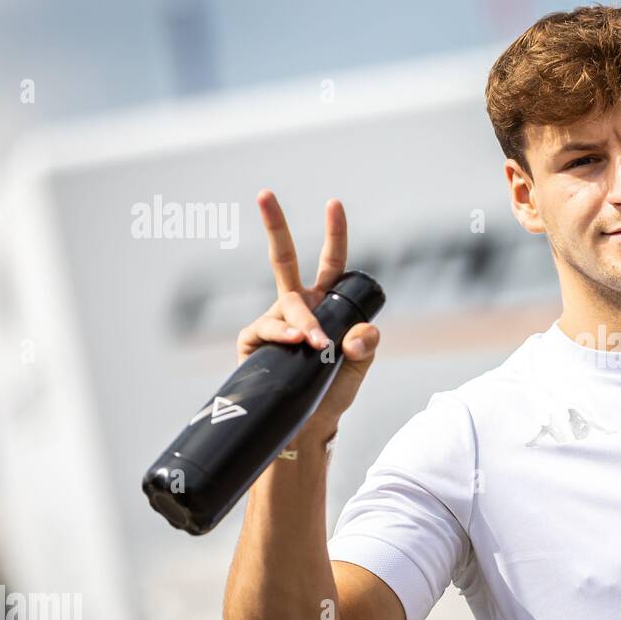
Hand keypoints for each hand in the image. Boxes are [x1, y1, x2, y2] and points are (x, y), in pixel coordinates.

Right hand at [236, 191, 380, 431]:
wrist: (310, 426)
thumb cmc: (334, 390)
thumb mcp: (361, 365)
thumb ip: (367, 345)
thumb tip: (357, 333)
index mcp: (324, 303)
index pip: (331, 263)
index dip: (334, 235)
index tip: (334, 204)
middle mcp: (297, 305)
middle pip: (283, 259)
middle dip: (274, 225)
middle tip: (264, 194)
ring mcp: (274, 321)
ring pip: (287, 304)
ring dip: (305, 322)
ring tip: (317, 343)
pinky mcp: (253, 341)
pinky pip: (267, 329)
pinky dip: (283, 334)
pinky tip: (295, 341)